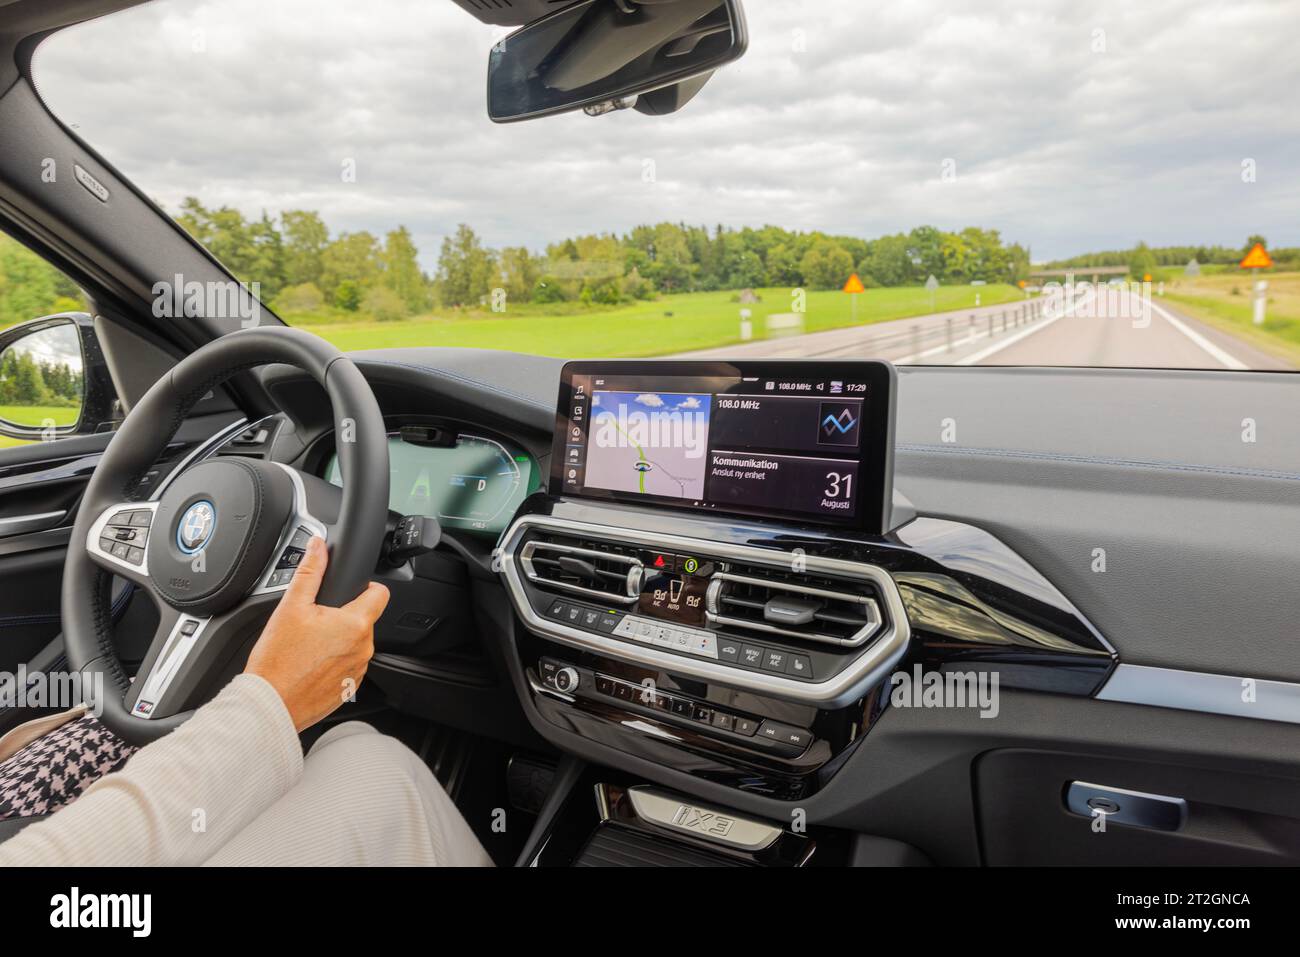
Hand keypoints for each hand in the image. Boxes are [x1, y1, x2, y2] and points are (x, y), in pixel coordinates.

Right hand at [244, 537, 389, 730]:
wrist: (269, 704)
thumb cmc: (278, 661)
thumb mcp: (290, 607)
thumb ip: (310, 571)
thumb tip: (317, 545)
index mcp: (356, 624)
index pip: (379, 593)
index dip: (363, 587)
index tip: (344, 591)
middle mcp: (365, 648)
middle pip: (364, 618)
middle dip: (342, 615)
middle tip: (313, 622)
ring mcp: (359, 670)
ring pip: (355, 642)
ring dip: (338, 639)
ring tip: (308, 645)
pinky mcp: (351, 687)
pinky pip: (348, 664)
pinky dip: (334, 661)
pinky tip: (310, 663)